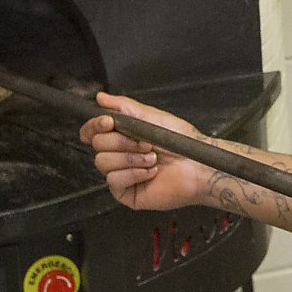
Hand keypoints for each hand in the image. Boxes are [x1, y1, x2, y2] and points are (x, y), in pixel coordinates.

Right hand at [79, 93, 209, 211]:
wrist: (198, 165)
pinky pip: (114, 180)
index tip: (109, 122)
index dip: (95, 126)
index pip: (93, 131)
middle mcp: (119, 155)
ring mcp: (122, 174)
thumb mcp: (151, 116)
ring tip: (152, 158)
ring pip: (103, 162)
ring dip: (130, 157)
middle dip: (121, 141)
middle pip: (97, 145)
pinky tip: (151, 172)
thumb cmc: (181, 142)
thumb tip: (101, 98)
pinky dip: (134, 173)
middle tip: (145, 143)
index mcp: (122, 136)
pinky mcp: (126, 193)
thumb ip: (123, 106)